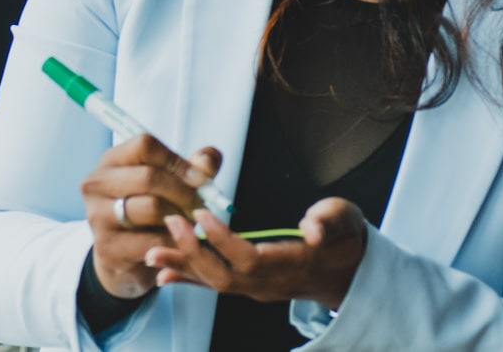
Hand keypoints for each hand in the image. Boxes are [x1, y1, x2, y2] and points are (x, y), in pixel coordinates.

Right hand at [80, 135, 223, 299]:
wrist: (124, 257)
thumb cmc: (148, 210)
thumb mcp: (168, 184)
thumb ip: (192, 168)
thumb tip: (208, 161)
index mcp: (112, 159)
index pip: (145, 145)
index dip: (178, 161)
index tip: (200, 178)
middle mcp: (97, 183)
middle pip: (149, 177)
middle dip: (184, 192)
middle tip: (201, 207)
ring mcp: (98, 216)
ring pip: (152, 208)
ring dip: (181, 217)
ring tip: (190, 224)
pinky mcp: (107, 247)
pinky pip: (153, 240)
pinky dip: (174, 242)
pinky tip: (179, 243)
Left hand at [144, 196, 367, 308]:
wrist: (350, 271)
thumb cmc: (345, 238)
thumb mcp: (346, 221)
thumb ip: (329, 221)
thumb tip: (311, 227)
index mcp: (293, 264)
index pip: (250, 258)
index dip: (222, 240)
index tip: (200, 214)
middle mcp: (271, 283)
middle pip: (225, 276)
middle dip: (193, 253)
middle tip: (168, 223)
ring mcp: (259, 289)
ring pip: (215, 283)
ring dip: (183, 268)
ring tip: (152, 252)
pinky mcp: (250, 286)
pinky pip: (215, 286)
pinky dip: (188, 279)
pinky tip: (163, 272)